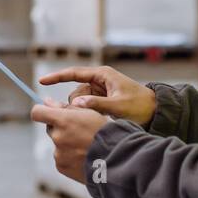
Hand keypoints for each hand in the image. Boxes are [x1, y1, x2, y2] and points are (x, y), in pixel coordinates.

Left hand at [31, 99, 108, 182]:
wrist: (115, 158)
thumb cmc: (105, 132)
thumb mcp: (89, 112)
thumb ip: (65, 107)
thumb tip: (47, 102)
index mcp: (63, 120)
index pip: (37, 112)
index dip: (41, 110)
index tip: (47, 111)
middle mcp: (57, 137)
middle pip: (50, 128)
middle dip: (60, 127)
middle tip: (79, 130)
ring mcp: (58, 153)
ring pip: (57, 143)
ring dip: (67, 143)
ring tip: (86, 145)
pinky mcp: (61, 166)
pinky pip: (61, 157)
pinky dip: (69, 156)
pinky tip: (84, 155)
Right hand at [38, 66, 157, 126]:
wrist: (155, 112)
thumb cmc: (140, 106)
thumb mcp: (118, 106)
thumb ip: (96, 104)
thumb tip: (75, 104)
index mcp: (103, 75)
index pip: (74, 73)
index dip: (57, 77)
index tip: (42, 81)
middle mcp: (100, 81)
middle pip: (75, 92)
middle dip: (74, 106)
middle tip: (79, 120)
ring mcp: (100, 91)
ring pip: (80, 102)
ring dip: (82, 113)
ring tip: (95, 122)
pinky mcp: (102, 101)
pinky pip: (87, 108)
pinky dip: (87, 115)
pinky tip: (95, 123)